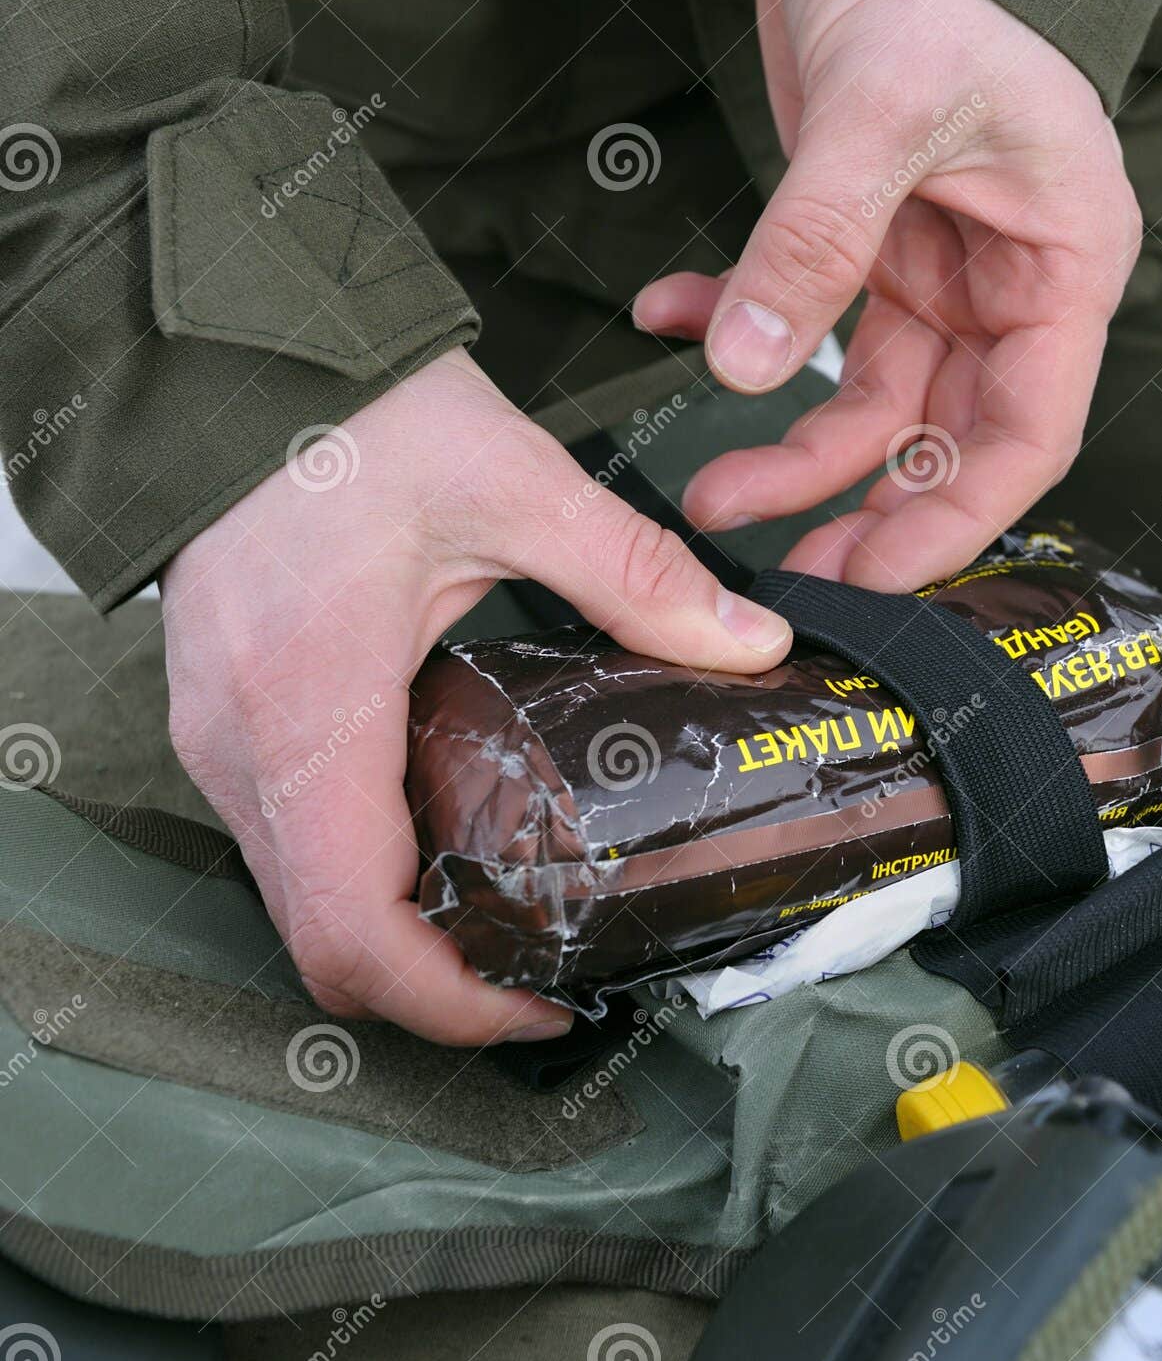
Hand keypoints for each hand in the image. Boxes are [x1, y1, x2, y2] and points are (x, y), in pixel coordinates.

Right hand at [161, 349, 790, 1043]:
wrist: (237, 358)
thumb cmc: (350, 415)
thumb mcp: (512, 486)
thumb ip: (635, 573)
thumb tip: (745, 639)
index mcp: (309, 709)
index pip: (354, 930)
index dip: (451, 1001)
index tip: (542, 1002)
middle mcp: (241, 747)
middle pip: (323, 942)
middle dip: (438, 982)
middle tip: (549, 967)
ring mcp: (216, 738)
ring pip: (296, 900)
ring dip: (399, 931)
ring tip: (512, 912)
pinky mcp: (221, 717)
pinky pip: (285, 840)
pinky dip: (363, 870)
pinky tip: (446, 835)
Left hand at [634, 0, 1140, 589]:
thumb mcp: (880, 108)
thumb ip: (815, 243)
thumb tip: (741, 368)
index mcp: (1061, 264)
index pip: (1026, 434)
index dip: (954, 520)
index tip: (872, 576)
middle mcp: (1006, 283)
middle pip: (942, 437)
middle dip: (862, 504)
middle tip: (785, 564)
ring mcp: (935, 267)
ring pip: (865, 401)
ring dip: (786, 446)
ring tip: (710, 488)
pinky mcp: (863, 242)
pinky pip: (803, 320)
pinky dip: (734, 324)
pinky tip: (672, 320)